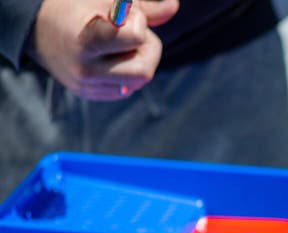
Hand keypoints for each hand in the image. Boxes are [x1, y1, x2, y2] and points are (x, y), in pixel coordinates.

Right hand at [27, 0, 178, 100]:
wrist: (38, 28)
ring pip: (139, 81)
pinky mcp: (91, 94)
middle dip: (147, 48)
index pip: (135, 38)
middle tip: (130, 32)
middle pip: (145, 69)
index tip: (124, 15)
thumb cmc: (76, 7)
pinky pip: (128, 88)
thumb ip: (143, 7)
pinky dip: (129, 72)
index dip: (138, 24)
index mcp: (86, 40)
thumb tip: (174, 7)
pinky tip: (112, 57)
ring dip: (140, 60)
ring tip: (120, 44)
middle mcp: (85, 69)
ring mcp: (88, 86)